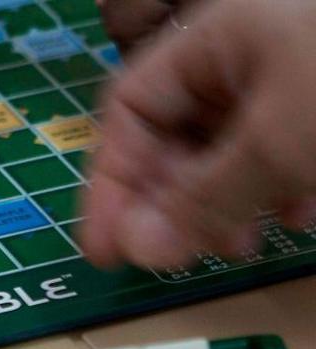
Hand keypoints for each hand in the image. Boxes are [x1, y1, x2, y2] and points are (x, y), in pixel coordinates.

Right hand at [80, 0, 315, 268]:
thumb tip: (137, 248)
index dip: (110, 181)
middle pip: (174, 138)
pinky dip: (274, 194)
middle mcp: (239, 60)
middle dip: (171, 201)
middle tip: (174, 254)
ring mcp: (284, 83)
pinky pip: (276, 157)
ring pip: (225, 155)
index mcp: (211, 42)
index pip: (131, 109)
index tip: (104, 248)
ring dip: (223, 207)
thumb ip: (205, 197)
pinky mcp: (314, 112)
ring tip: (240, 245)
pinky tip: (296, 218)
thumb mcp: (279, 142)